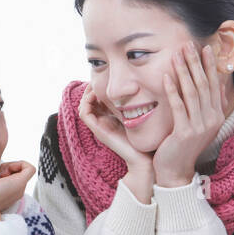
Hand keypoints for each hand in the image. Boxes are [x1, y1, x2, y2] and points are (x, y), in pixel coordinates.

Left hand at [0, 160, 34, 220]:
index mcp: (8, 193)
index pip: (10, 177)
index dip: (2, 172)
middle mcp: (16, 191)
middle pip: (15, 172)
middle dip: (6, 168)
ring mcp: (20, 188)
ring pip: (21, 169)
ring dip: (10, 166)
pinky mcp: (21, 183)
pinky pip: (29, 168)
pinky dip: (18, 163)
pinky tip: (5, 171)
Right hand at [78, 82, 153, 200]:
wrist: (145, 159)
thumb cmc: (149, 140)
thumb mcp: (144, 117)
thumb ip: (142, 105)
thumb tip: (149, 87)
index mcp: (112, 118)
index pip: (99, 98)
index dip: (101, 86)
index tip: (110, 76)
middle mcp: (103, 121)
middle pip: (89, 100)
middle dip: (92, 86)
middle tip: (101, 75)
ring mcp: (99, 126)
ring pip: (83, 105)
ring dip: (88, 92)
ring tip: (97, 82)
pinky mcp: (97, 130)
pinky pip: (84, 113)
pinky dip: (87, 101)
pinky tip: (98, 94)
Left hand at [153, 42, 226, 187]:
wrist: (176, 170)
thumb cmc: (183, 145)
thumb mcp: (199, 123)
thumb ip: (208, 105)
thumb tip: (218, 85)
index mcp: (216, 115)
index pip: (213, 85)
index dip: (209, 66)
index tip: (205, 48)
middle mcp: (211, 119)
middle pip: (203, 85)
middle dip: (196, 63)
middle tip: (189, 44)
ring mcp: (199, 126)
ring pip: (191, 93)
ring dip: (184, 72)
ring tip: (177, 54)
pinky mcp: (185, 132)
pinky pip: (178, 106)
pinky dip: (172, 90)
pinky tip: (166, 76)